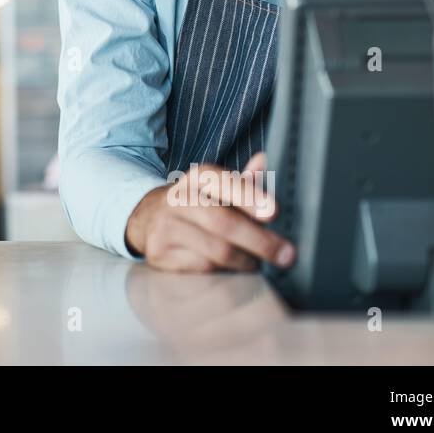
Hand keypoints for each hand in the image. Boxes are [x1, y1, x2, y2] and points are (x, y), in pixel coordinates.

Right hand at [124, 152, 295, 271]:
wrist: (146, 220)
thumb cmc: (195, 205)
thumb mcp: (216, 190)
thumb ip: (243, 182)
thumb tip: (264, 160)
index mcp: (196, 178)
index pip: (222, 182)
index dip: (248, 196)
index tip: (273, 212)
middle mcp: (178, 199)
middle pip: (223, 222)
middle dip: (260, 241)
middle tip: (287, 255)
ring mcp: (166, 227)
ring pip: (217, 250)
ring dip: (245, 261)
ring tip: (255, 262)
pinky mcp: (160, 253)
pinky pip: (203, 269)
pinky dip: (224, 272)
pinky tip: (230, 269)